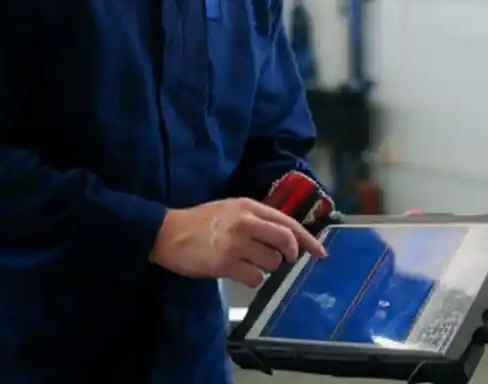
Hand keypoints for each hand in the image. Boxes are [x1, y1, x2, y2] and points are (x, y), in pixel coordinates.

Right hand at [149, 197, 327, 287]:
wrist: (167, 233)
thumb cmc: (200, 222)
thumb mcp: (230, 210)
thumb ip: (256, 219)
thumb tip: (287, 238)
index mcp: (247, 206)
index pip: (287, 222)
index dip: (307, 239)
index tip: (320, 253)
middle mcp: (245, 222)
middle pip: (286, 241)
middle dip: (290, 254)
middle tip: (284, 260)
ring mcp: (235, 243)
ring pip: (271, 263)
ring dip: (264, 268)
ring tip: (245, 261)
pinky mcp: (225, 263)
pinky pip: (255, 279)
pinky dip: (250, 279)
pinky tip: (236, 272)